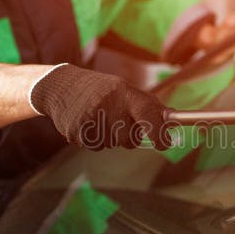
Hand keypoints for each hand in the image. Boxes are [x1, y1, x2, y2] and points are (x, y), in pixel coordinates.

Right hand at [29, 64, 171, 150]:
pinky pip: (97, 147)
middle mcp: (109, 105)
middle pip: (131, 139)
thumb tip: (173, 118)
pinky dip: (95, 139)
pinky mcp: (77, 133)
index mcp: (124, 93)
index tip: (164, 143)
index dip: (158, 132)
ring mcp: (91, 120)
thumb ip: (149, 105)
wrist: (61, 86)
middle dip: (130, 135)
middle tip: (118, 119)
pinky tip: (87, 122)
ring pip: (113, 144)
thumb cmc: (101, 89)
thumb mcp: (124, 89)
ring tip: (99, 116)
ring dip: (111, 136)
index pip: (147, 113)